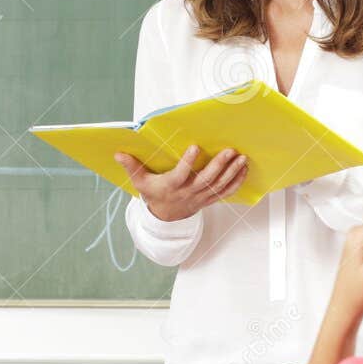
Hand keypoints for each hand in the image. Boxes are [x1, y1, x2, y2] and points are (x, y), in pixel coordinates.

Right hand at [116, 145, 248, 221]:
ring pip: (219, 186)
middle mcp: (188, 193)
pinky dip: (236, 181)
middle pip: (206, 180)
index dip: (188, 162)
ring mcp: (201, 197)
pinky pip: (226, 192)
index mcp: (171, 186)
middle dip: (219, 166)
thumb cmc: (154, 195)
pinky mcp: (209, 199)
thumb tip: (118, 153)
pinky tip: (244, 169)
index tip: (194, 147)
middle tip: (230, 151)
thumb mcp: (140, 182)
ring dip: (232, 172)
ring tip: (242, 158)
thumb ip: (131, 166)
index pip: (180, 175)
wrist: (165, 217)